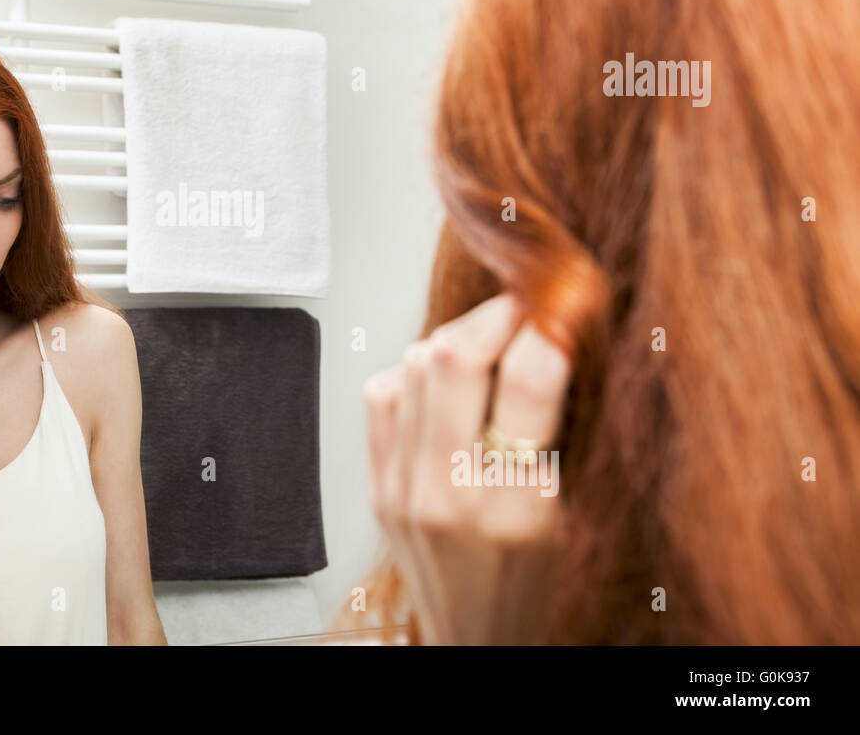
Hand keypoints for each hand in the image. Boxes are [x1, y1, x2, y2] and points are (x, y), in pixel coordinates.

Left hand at [363, 292, 571, 643]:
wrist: (474, 643)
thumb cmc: (536, 588)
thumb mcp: (575, 514)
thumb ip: (566, 429)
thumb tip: (561, 337)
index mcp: (517, 506)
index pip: (529, 379)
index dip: (550, 326)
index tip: (563, 309)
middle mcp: (448, 491)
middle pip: (455, 356)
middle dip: (496, 315)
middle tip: (524, 312)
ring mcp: (401, 486)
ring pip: (414, 364)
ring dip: (456, 337)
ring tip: (488, 344)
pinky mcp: (376, 484)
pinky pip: (382, 393)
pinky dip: (414, 372)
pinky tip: (442, 383)